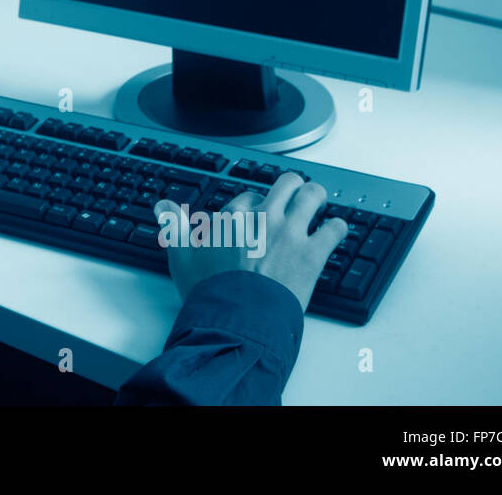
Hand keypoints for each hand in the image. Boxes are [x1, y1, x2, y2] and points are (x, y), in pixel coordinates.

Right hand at [153, 172, 347, 310]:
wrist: (238, 317)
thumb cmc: (210, 289)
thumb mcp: (181, 256)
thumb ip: (174, 227)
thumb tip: (163, 208)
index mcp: (235, 216)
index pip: (249, 196)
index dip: (254, 203)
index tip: (256, 211)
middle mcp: (265, 217)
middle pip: (286, 184)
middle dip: (292, 186)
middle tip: (295, 193)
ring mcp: (291, 233)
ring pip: (313, 197)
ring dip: (317, 196)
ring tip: (319, 199)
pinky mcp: (313, 253)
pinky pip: (334, 230)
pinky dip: (337, 228)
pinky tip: (336, 229)